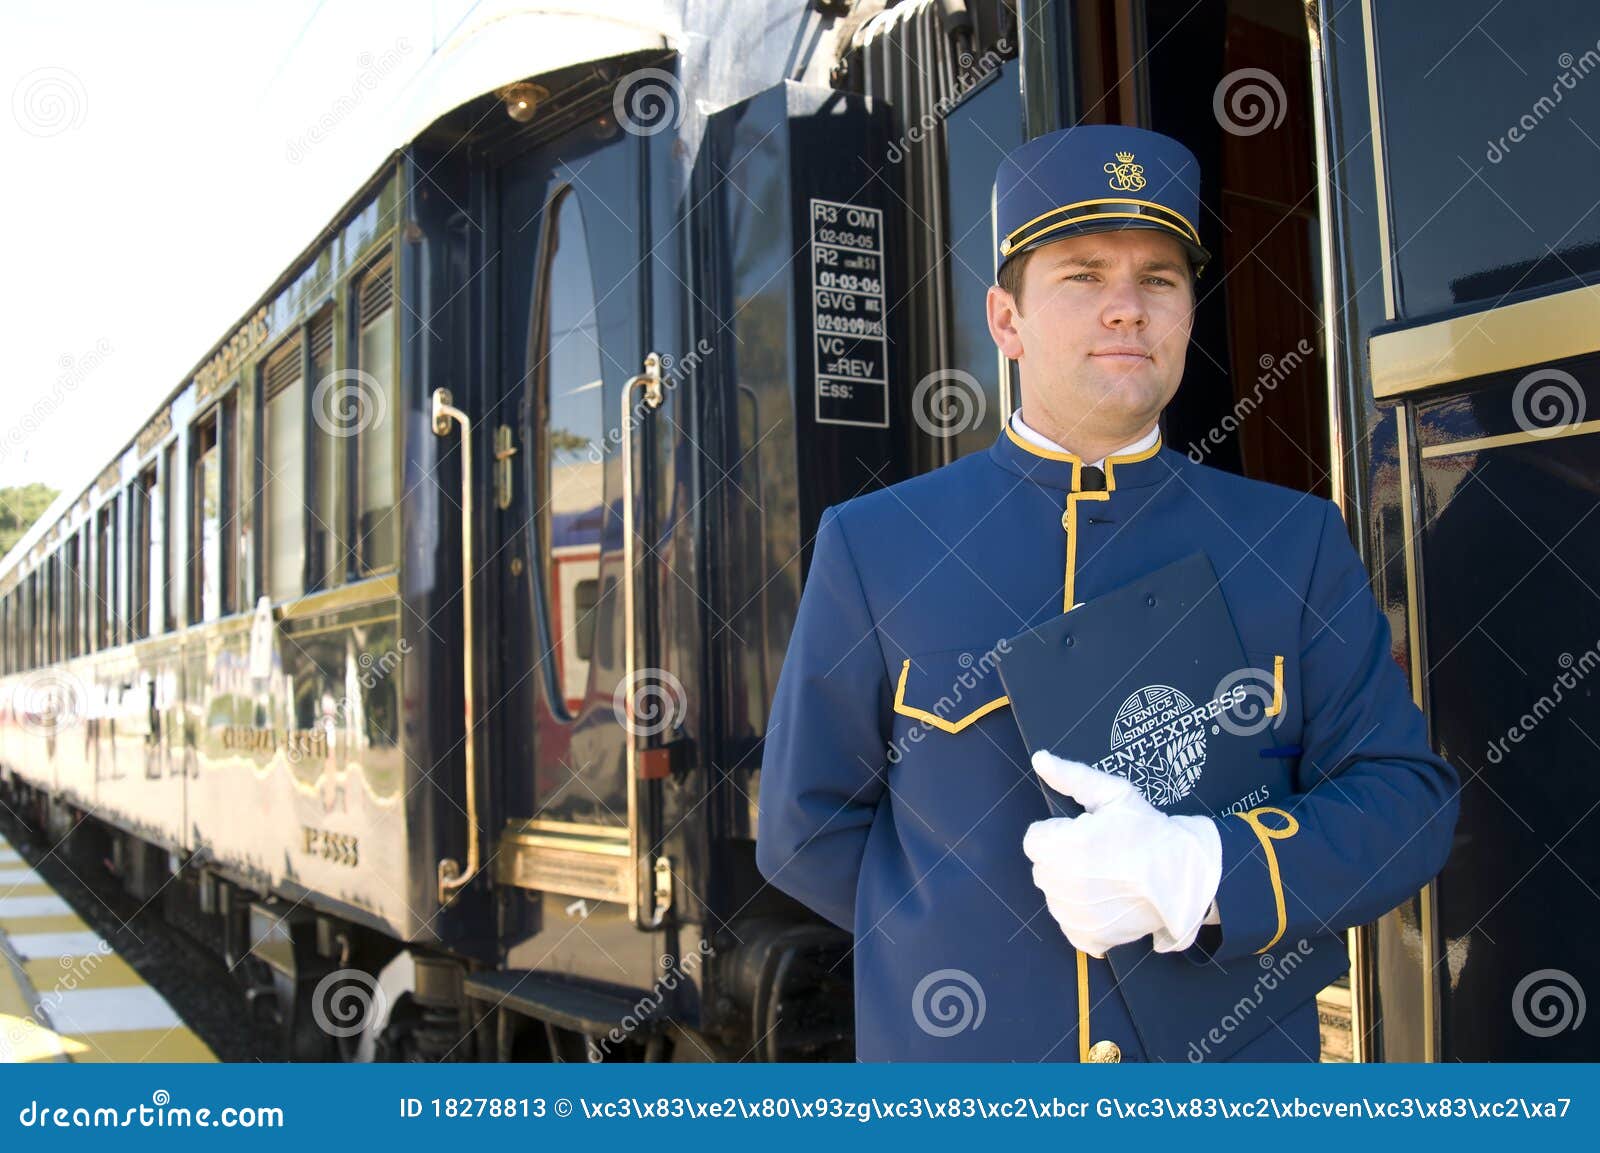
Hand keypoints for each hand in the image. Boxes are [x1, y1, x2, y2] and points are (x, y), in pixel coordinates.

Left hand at [1022, 750, 1221, 955]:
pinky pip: (1069, 922)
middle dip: (1063, 858)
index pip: (1035, 839)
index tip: (1085, 833)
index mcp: (1062, 846)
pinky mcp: (1086, 936)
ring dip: (1071, 886)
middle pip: (1043, 866)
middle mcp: (1061, 884)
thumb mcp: (1114, 794)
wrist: (1184, 877)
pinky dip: (1083, 914)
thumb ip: (1072, 777)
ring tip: (1108, 877)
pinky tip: (1108, 900)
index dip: (1059, 833)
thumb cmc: (1149, 831)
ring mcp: (1072, 914)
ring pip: (1054, 894)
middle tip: (1100, 854)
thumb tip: (1040, 759)